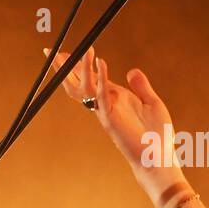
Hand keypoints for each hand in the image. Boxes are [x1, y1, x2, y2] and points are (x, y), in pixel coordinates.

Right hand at [42, 46, 184, 186]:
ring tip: (84, 49)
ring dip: (82, 68)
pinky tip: (101, 62)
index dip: (79, 65)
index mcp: (113, 100)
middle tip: (50, 51)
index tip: (70, 51)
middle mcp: (105, 105)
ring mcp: (106, 112)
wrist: (158, 158)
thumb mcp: (151, 103)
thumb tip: (131, 70)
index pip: (90, 79)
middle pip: (78, 83)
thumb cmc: (157, 136)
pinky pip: (102, 95)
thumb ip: (141, 86)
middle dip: (64, 68)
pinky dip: (101, 78)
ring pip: (86, 87)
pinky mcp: (111, 119)